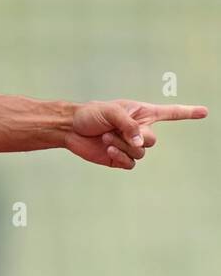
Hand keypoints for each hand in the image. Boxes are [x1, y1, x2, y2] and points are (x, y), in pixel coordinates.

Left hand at [65, 99, 207, 168]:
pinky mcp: (119, 158)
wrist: (70, 128)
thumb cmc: (91, 114)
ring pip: (141, 153)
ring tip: (105, 137)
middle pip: (152, 140)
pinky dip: (120, 157)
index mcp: (142, 113)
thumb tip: (142, 143)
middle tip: (113, 131)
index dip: (188, 113)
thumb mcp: (112, 112)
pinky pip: (130, 163)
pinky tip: (107, 149)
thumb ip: (130, 126)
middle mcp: (139, 130)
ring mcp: (130, 145)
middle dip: (134, 137)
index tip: (205, 112)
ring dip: (122, 146)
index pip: (170, 113)